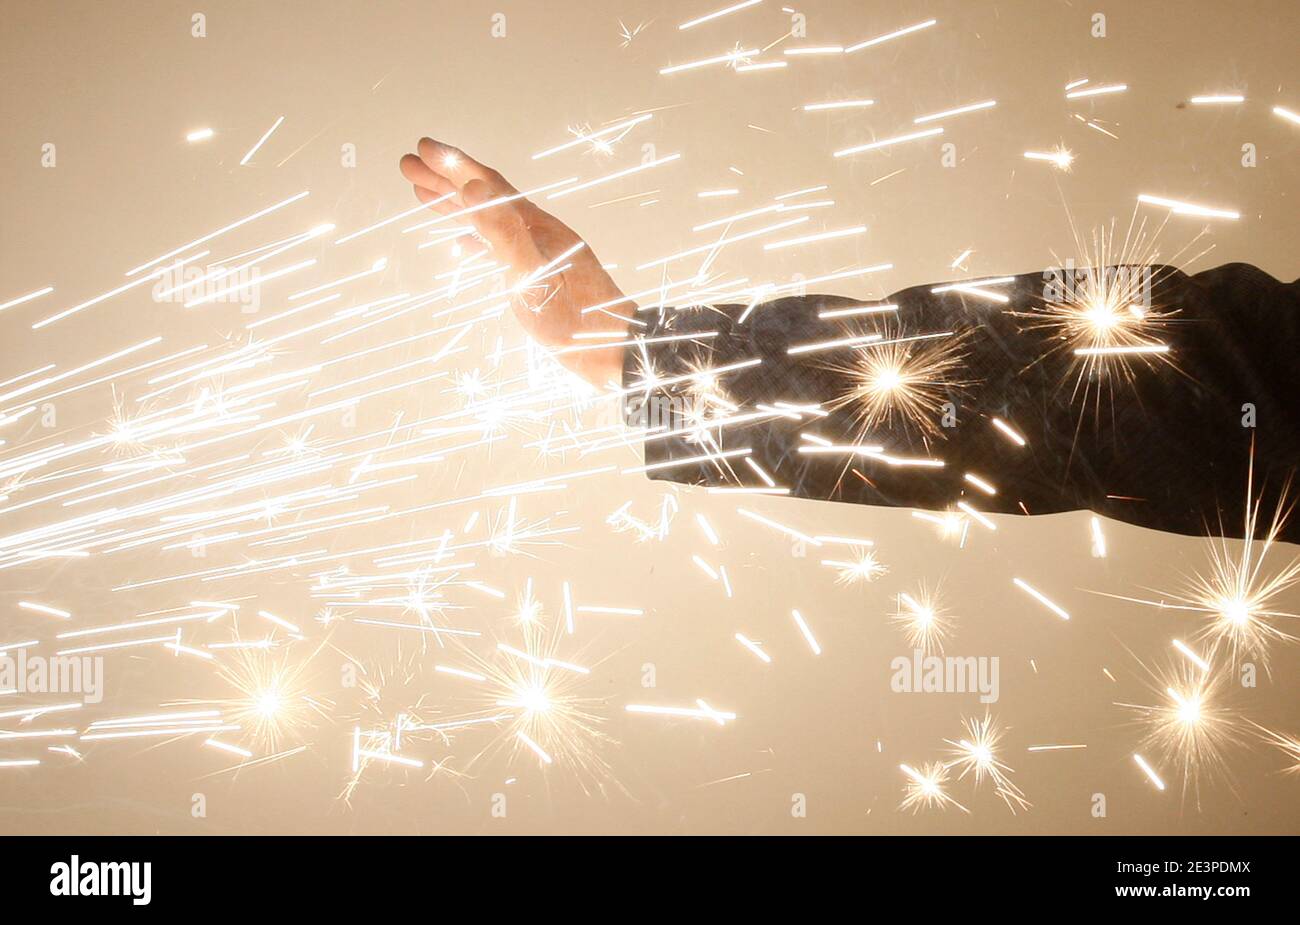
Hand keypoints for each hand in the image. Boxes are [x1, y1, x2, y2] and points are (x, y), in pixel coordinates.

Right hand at [399, 138, 632, 386]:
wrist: (612, 350)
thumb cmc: (573, 321)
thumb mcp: (532, 276)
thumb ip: (502, 233)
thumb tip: (472, 187)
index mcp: (534, 227)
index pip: (487, 186)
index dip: (452, 165)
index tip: (420, 147)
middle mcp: (538, 232)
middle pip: (485, 197)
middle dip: (445, 180)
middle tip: (407, 165)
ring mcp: (540, 252)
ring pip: (490, 220)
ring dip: (456, 207)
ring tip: (424, 197)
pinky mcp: (542, 275)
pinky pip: (500, 247)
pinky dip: (476, 238)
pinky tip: (463, 244)